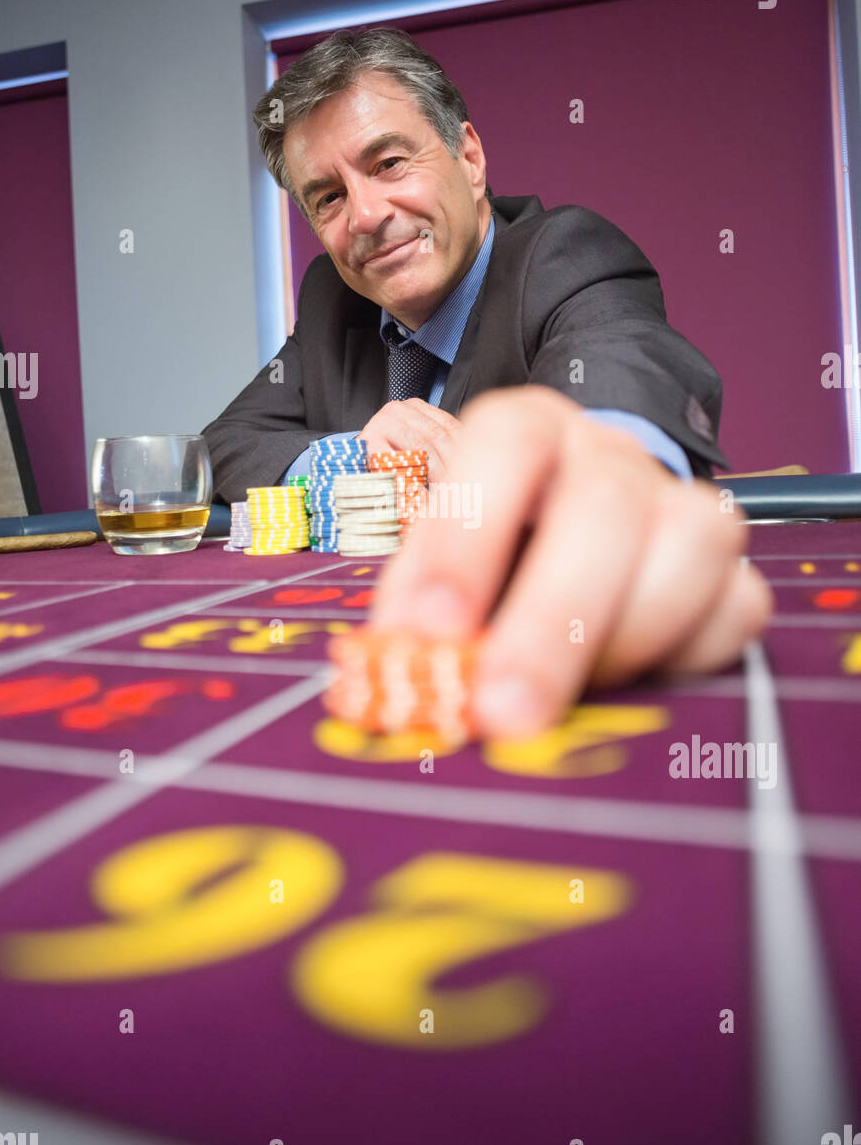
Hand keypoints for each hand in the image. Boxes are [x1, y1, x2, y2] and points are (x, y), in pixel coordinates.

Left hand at [369, 385, 773, 737]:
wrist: (566, 581)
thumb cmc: (489, 581)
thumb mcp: (438, 583)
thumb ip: (424, 614)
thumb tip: (408, 667)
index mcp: (528, 437)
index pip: (509, 441)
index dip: (467, 533)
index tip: (430, 627)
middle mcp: (609, 458)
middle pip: (603, 502)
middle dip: (551, 617)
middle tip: (503, 707)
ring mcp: (681, 508)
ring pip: (691, 540)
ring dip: (626, 635)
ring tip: (574, 696)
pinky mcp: (731, 574)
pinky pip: (736, 606)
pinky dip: (686, 658)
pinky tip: (634, 686)